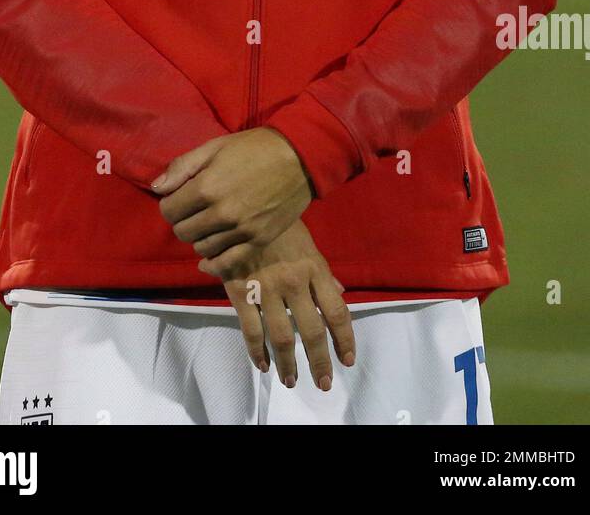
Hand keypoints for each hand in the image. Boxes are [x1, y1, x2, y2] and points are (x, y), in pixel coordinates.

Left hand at [150, 128, 314, 278]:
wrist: (300, 157)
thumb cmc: (255, 147)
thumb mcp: (215, 146)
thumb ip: (183, 167)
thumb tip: (156, 188)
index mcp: (207, 187)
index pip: (168, 211)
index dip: (169, 204)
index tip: (179, 197)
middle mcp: (221, 213)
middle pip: (183, 232)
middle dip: (182, 221)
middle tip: (193, 210)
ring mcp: (241, 231)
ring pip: (202, 248)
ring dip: (199, 237)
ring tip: (208, 224)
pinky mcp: (258, 241)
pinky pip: (227, 264)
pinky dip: (213, 264)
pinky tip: (209, 259)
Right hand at [221, 219, 355, 390]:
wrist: (242, 205)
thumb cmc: (279, 223)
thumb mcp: (307, 243)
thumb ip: (322, 272)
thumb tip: (340, 293)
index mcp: (314, 268)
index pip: (337, 312)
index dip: (345, 340)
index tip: (348, 360)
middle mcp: (295, 282)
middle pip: (313, 331)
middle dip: (320, 362)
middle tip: (324, 384)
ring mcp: (267, 288)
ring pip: (282, 337)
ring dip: (288, 364)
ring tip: (291, 380)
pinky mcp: (241, 291)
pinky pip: (251, 330)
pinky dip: (257, 352)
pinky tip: (264, 365)